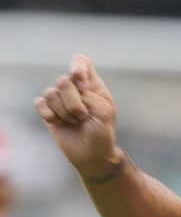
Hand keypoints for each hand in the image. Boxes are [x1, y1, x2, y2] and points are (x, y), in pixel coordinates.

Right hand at [33, 56, 119, 176]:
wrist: (91, 155)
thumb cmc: (102, 133)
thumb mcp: (104, 112)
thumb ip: (90, 95)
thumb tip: (72, 86)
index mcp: (92, 86)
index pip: (81, 62)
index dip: (77, 68)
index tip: (81, 83)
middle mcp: (74, 89)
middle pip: (63, 80)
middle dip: (73, 102)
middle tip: (84, 116)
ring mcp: (59, 99)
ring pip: (50, 93)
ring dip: (65, 113)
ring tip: (75, 122)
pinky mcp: (47, 111)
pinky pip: (40, 104)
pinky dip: (51, 116)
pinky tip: (60, 123)